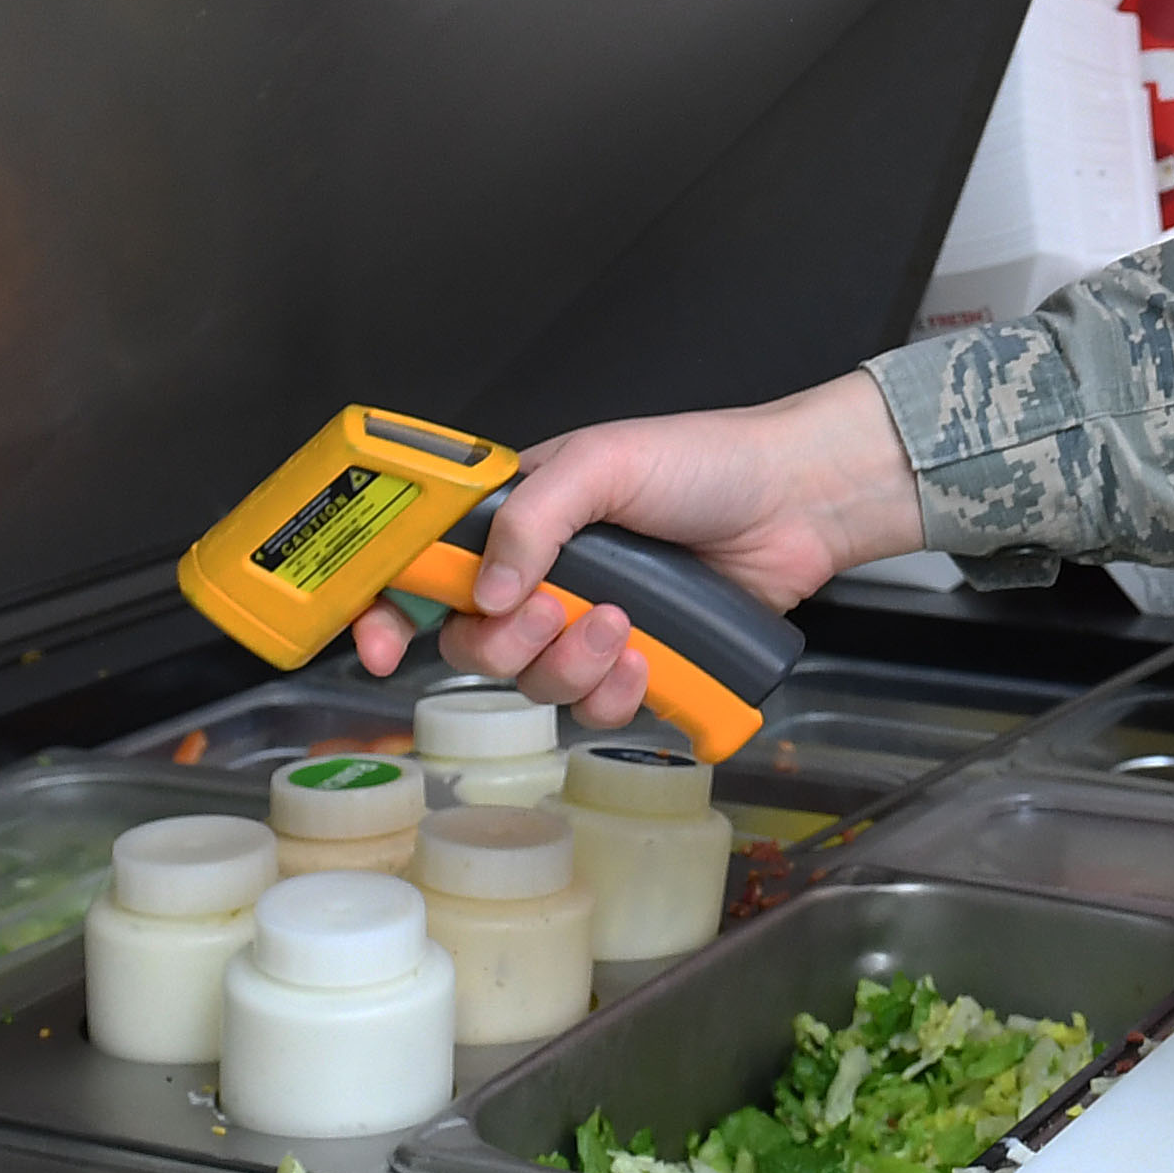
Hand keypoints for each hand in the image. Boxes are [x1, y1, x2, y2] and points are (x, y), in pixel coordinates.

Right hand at [346, 377, 928, 728]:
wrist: (795, 504)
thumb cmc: (704, 463)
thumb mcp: (604, 462)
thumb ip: (533, 515)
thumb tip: (487, 588)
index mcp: (517, 518)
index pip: (425, 568)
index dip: (387, 609)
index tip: (378, 644)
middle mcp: (542, 577)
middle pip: (472, 645)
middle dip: (505, 643)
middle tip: (554, 611)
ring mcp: (587, 626)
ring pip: (534, 684)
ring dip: (572, 666)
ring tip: (626, 624)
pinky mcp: (637, 666)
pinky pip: (596, 710)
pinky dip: (617, 694)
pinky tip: (650, 660)